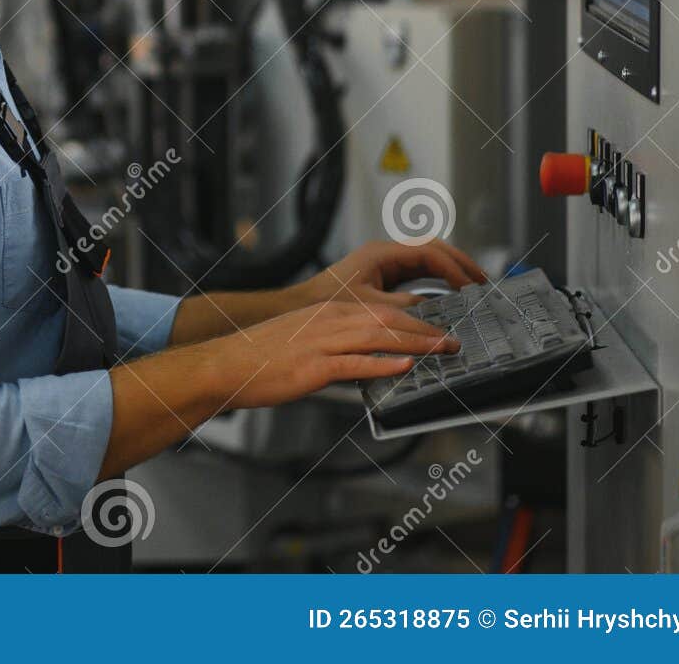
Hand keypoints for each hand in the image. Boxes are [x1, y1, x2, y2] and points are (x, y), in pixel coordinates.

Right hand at [217, 301, 459, 408]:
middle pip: (388, 320)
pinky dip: (383, 365)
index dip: (414, 320)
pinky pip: (355, 364)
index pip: (381, 311)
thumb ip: (334, 344)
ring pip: (379, 337)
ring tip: (443, 350)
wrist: (225, 365)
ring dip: (416, 343)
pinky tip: (404, 367)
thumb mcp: (302, 339)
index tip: (437, 330)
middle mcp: (327, 321)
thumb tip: (364, 358)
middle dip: (425, 330)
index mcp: (326, 313)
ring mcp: (321, 342)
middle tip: (453, 341)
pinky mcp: (313, 367)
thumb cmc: (258, 357)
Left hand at [289, 239, 487, 309]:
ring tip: (473, 284)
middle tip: (482, 280)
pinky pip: (418, 271)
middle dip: (459, 262)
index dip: (453, 269)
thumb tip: (432, 312)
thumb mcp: (371, 308)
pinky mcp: (384, 274)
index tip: (469, 286)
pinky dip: (438, 278)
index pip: (428, 253)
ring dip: (451, 269)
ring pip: (427, 258)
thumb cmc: (327, 302)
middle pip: (432, 249)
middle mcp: (385, 253)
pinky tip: (450, 291)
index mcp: (381, 253)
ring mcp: (385, 262)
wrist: (303, 307)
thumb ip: (403, 309)